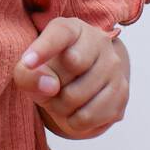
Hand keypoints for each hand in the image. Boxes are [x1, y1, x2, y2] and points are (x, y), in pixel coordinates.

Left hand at [13, 17, 128, 137]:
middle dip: (51, 84)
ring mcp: (114, 67)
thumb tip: (50, 86)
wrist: (78, 82)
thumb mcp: (28, 69)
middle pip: (71, 66)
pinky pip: (89, 117)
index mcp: (72, 28)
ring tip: (60, 99)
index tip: (28, 62)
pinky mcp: (121, 93)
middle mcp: (99, 41)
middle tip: (49, 86)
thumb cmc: (49, 69)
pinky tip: (75, 110)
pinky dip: (74, 121)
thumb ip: (28, 75)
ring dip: (60, 106)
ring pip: (77, 96)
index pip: (60, 33)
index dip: (43, 48)